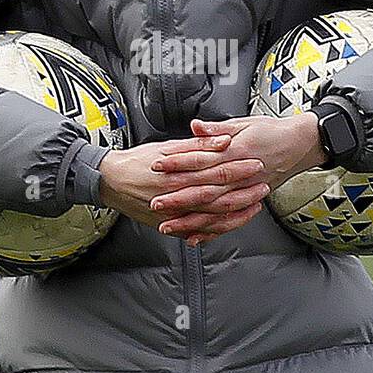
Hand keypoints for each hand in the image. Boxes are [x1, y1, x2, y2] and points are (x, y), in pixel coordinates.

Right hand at [97, 134, 270, 238]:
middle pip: (218, 196)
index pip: (216, 170)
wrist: (109, 181)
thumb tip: (223, 141)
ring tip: (254, 206)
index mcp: (178, 172)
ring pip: (211, 218)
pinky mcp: (169, 225)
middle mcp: (177, 195)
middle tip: (263, 186)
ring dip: (236, 213)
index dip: (238, 167)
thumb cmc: (137, 161)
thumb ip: (196, 145)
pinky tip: (230, 225)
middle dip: (244, 192)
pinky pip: (197, 231)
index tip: (256, 163)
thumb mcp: (166, 147)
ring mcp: (173, 214)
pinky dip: (215, 230)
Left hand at [148, 112, 325, 245]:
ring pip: (215, 209)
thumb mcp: (245, 123)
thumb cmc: (273, 131)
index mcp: (236, 151)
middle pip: (205, 188)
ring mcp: (247, 190)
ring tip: (167, 225)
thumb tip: (194, 127)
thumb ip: (216, 130)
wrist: (301, 144)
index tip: (157, 165)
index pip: (201, 157)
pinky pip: (230, 220)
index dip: (178, 162)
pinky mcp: (251, 200)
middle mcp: (241, 174)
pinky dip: (212, 231)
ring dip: (190, 219)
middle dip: (178, 198)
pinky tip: (194, 237)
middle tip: (155, 202)